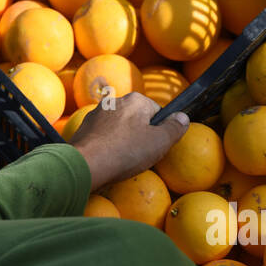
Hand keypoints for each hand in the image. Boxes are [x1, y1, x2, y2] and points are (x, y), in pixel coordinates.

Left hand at [69, 92, 189, 191]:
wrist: (85, 165)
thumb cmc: (126, 152)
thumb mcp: (160, 142)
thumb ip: (174, 128)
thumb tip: (183, 117)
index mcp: (136, 100)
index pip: (157, 112)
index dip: (160, 132)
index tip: (156, 147)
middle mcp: (115, 101)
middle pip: (137, 120)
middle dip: (140, 136)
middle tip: (140, 157)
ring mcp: (96, 114)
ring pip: (119, 129)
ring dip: (122, 142)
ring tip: (122, 162)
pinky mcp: (83, 129)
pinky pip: (103, 137)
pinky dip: (107, 147)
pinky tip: (107, 161)